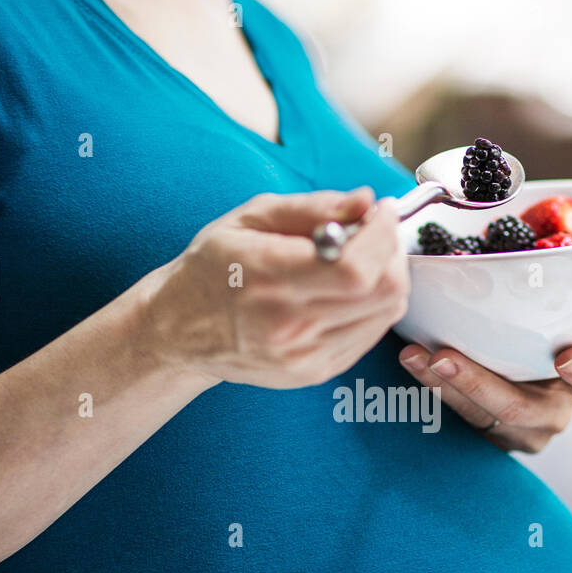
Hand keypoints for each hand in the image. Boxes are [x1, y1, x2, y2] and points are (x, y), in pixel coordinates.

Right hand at [144, 188, 408, 387]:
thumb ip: (312, 206)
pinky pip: (369, 335)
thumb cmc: (212, 268)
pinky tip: (349, 289)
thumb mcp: (249, 218)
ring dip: (388, 278)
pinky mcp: (314, 372)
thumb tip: (365, 200)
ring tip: (363, 258)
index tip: (383, 211)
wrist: (179, 332)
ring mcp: (304, 356)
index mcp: (269, 278)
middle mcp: (289, 325)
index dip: (383, 236)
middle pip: (381, 293)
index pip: (356, 268)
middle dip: (392, 253)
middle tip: (377, 232)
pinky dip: (373, 306)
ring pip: (384, 314)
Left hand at [397, 244, 571, 449]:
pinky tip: (408, 354)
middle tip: (449, 359)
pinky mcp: (475, 432)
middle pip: (520, 410)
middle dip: (483, 386)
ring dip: (445, 386)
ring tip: (419, 356)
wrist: (512, 365)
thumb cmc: (557, 332)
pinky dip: (428, 384)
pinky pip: (451, 415)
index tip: (568, 354)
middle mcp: (549, 412)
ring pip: (479, 414)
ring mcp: (510, 428)